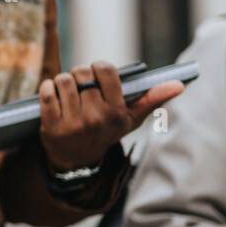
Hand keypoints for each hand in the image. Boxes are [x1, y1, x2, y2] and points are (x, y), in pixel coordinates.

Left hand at [39, 60, 184, 171]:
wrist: (77, 159)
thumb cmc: (105, 130)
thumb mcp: (130, 118)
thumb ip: (152, 99)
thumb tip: (179, 84)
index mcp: (116, 112)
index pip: (105, 70)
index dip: (98, 67)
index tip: (96, 76)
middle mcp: (96, 118)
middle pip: (81, 73)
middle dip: (79, 75)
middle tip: (80, 86)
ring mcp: (73, 123)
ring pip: (63, 80)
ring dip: (62, 81)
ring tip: (67, 92)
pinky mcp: (52, 126)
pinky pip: (46, 92)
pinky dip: (47, 88)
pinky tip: (52, 95)